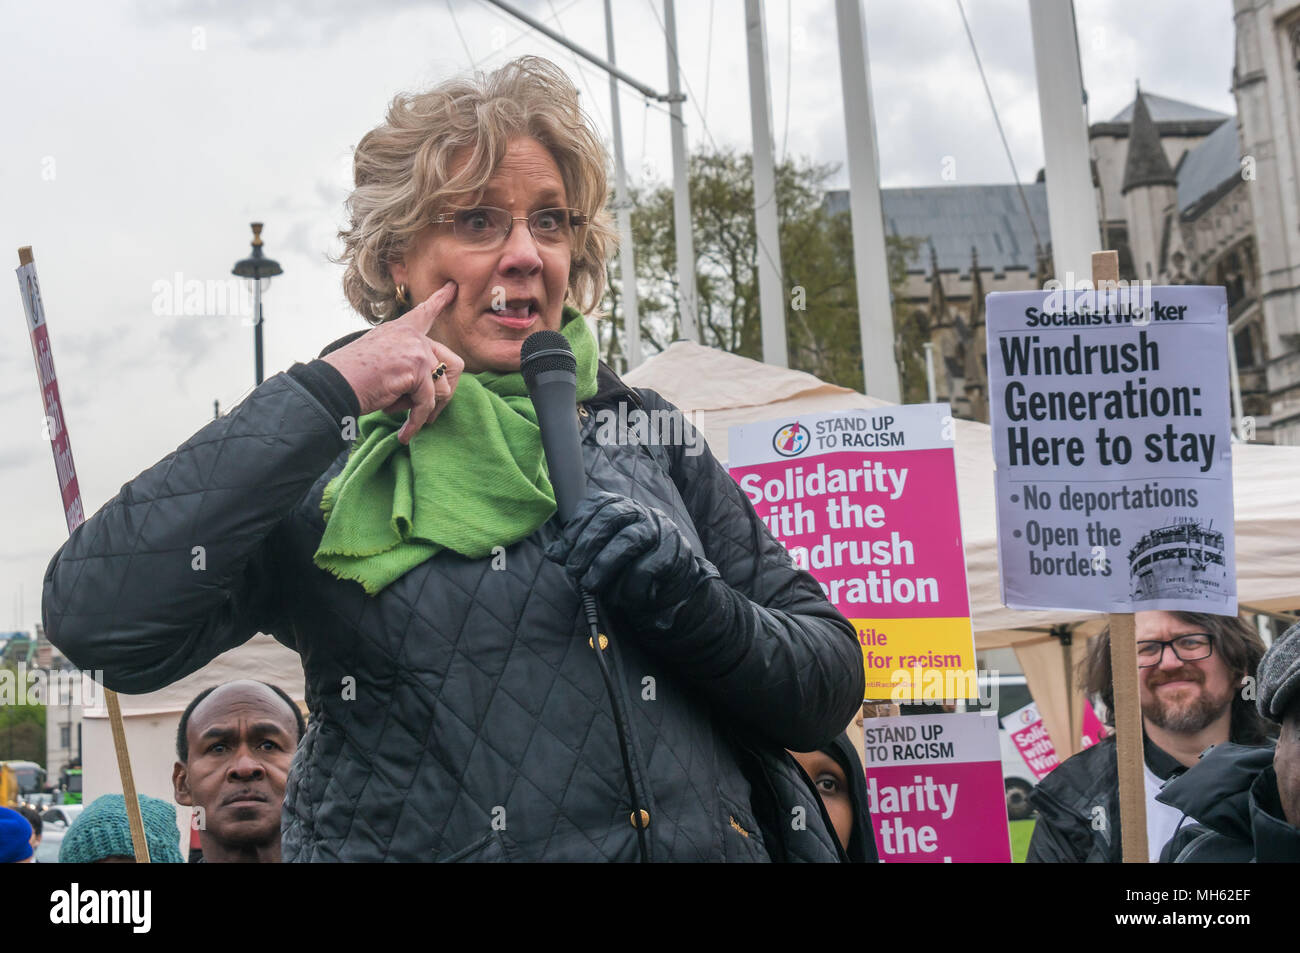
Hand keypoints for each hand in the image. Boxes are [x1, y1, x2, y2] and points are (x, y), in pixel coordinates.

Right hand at [322, 280, 465, 443]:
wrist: (333, 385)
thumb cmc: (351, 378)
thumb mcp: (380, 359)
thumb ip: (407, 360)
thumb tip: (436, 384)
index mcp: (401, 330)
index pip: (425, 313)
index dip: (440, 300)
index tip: (453, 289)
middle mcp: (412, 336)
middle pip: (453, 364)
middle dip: (445, 393)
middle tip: (430, 412)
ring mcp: (417, 350)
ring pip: (442, 389)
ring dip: (425, 409)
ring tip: (403, 417)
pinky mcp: (417, 370)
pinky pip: (427, 403)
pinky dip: (417, 422)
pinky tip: (406, 435)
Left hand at [546, 492, 719, 626]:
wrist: (668, 583)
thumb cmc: (628, 565)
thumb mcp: (600, 554)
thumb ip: (577, 550)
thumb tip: (552, 552)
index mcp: (621, 506)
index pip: (597, 503)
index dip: (577, 525)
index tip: (563, 550)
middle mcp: (641, 512)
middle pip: (611, 518)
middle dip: (587, 545)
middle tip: (573, 570)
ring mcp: (659, 531)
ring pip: (629, 540)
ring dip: (604, 564)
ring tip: (590, 584)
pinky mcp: (672, 554)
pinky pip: (647, 567)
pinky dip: (629, 584)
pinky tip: (620, 596)